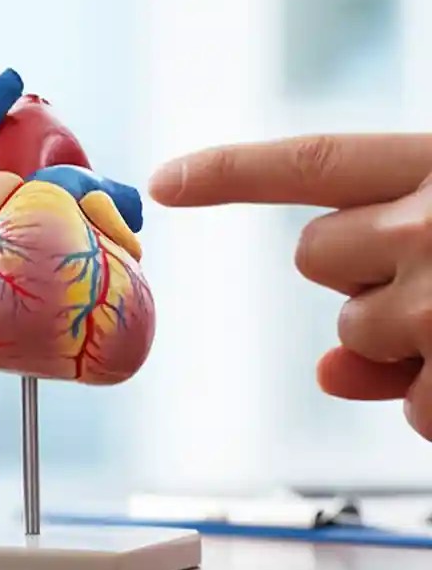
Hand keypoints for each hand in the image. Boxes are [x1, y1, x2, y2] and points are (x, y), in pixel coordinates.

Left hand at [149, 133, 431, 435]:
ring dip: (404, 342)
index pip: (313, 162)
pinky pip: (412, 407)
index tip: (164, 181)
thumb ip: (401, 262)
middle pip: (315, 255)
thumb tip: (326, 373)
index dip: (231, 171)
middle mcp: (428, 226)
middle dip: (358, 274)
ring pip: (353, 335)